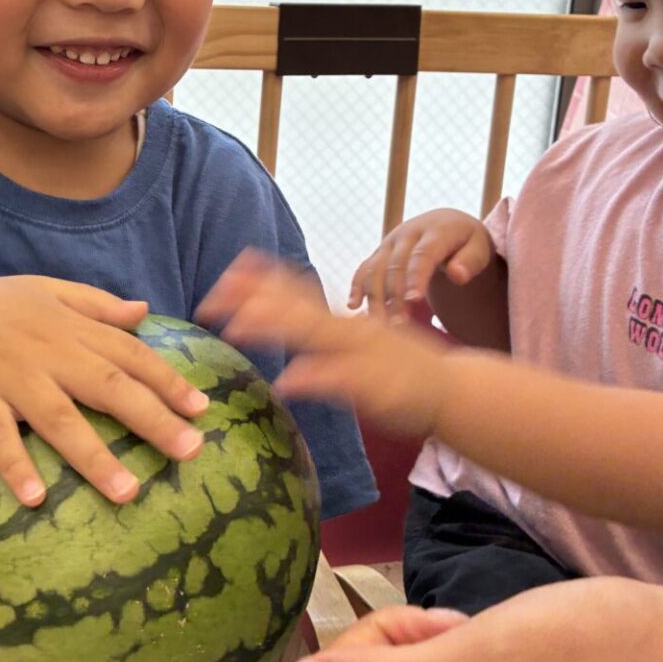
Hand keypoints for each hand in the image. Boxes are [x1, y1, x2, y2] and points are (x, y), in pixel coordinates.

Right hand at [0, 274, 208, 506]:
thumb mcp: (50, 292)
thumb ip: (98, 306)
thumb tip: (146, 312)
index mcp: (71, 329)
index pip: (130, 355)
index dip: (167, 381)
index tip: (201, 409)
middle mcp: (49, 352)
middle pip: (108, 387)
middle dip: (152, 419)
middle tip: (190, 451)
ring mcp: (12, 377)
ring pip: (59, 419)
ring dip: (94, 456)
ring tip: (127, 492)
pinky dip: (15, 465)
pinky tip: (34, 497)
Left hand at [198, 252, 450, 436]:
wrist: (452, 389)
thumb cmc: (398, 367)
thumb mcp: (354, 340)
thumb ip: (318, 326)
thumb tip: (276, 314)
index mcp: (341, 321)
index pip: (296, 291)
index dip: (260, 280)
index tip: (226, 272)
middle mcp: (347, 329)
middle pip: (293, 307)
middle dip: (252, 300)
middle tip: (210, 298)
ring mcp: (361, 355)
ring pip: (312, 335)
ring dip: (275, 327)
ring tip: (236, 326)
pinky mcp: (374, 386)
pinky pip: (340, 381)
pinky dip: (313, 378)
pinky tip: (286, 382)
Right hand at [349, 209, 493, 321]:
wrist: (446, 223)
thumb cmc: (466, 242)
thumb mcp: (479, 247)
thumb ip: (470, 261)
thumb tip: (457, 275)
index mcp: (436, 230)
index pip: (423, 254)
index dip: (416, 276)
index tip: (413, 300)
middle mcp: (408, 233)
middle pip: (395, 265)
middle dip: (394, 295)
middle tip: (398, 324)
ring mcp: (390, 242)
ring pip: (376, 268)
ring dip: (375, 296)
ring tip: (380, 325)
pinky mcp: (379, 252)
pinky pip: (364, 268)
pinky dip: (357, 287)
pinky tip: (354, 307)